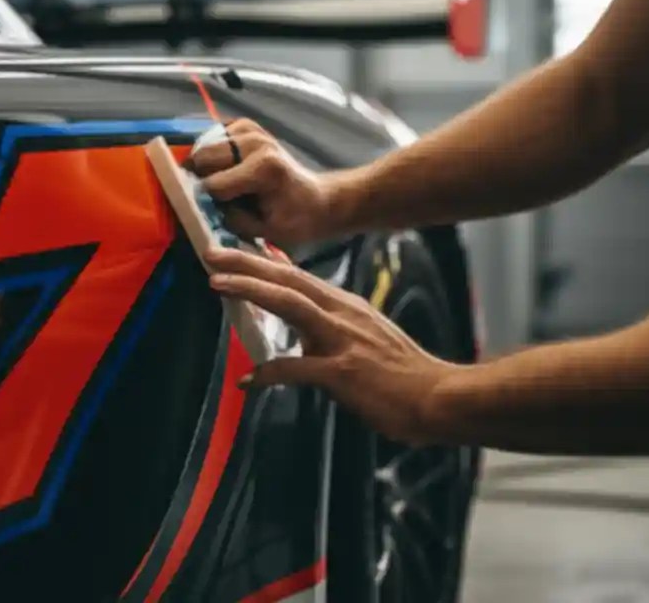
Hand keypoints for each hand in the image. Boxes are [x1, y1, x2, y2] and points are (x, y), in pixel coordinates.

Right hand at [188, 118, 341, 245]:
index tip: (216, 212)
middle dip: (202, 180)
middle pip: (202, 159)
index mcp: (263, 168)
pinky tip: (224, 168)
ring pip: (203, 147)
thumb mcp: (265, 231)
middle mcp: (255, 142)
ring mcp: (250, 130)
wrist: (316, 199)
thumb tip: (203, 208)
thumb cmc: (294, 220)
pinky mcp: (245, 125)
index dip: (209, 202)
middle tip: (213, 197)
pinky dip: (212, 154)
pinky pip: (212, 137)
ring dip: (205, 166)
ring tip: (221, 182)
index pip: (212, 185)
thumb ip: (232, 220)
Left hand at [204, 246, 459, 443]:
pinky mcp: (343, 372)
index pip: (296, 276)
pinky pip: (296, 368)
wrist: (437, 398)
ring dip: (250, 290)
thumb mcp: (364, 339)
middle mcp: (342, 314)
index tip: (234, 250)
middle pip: (287, 278)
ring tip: (217, 282)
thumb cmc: (401, 375)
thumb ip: (330, 331)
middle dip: (246, 262)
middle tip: (211, 251)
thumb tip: (297, 333)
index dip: (262, 261)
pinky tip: (248, 380)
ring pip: (289, 304)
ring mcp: (342, 341)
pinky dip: (268, 372)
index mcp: (345, 306)